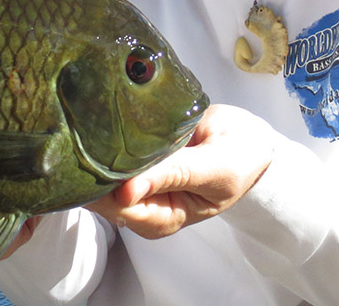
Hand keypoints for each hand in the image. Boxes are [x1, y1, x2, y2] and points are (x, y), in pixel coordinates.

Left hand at [87, 104, 273, 239]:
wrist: (248, 141)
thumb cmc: (237, 160)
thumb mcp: (212, 168)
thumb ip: (172, 175)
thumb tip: (127, 191)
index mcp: (161, 219)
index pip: (116, 207)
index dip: (101, 183)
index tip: (92, 154)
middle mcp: (142, 204)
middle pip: (100, 191)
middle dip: (93, 165)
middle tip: (90, 130)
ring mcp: (136, 180)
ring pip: (100, 169)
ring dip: (97, 147)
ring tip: (100, 120)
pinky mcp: (134, 157)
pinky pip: (111, 150)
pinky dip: (107, 136)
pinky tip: (107, 119)